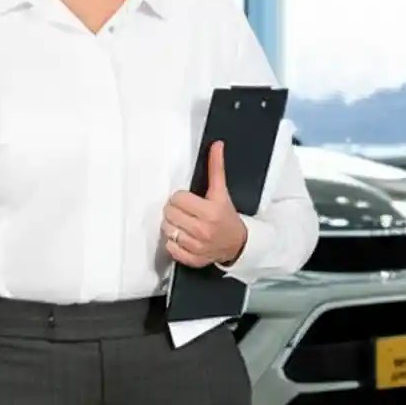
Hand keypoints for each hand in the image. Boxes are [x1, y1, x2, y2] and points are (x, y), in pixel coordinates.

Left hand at [162, 141, 247, 267]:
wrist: (238, 243)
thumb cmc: (226, 215)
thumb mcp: (222, 192)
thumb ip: (216, 168)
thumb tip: (216, 145)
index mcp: (211, 211)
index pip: (177, 198)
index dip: (181, 198)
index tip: (189, 201)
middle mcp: (204, 229)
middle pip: (169, 213)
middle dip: (174, 210)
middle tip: (185, 212)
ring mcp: (197, 246)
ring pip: (167, 229)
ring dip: (172, 225)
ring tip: (184, 224)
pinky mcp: (192, 259)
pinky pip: (170, 248)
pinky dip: (173, 243)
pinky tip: (183, 238)